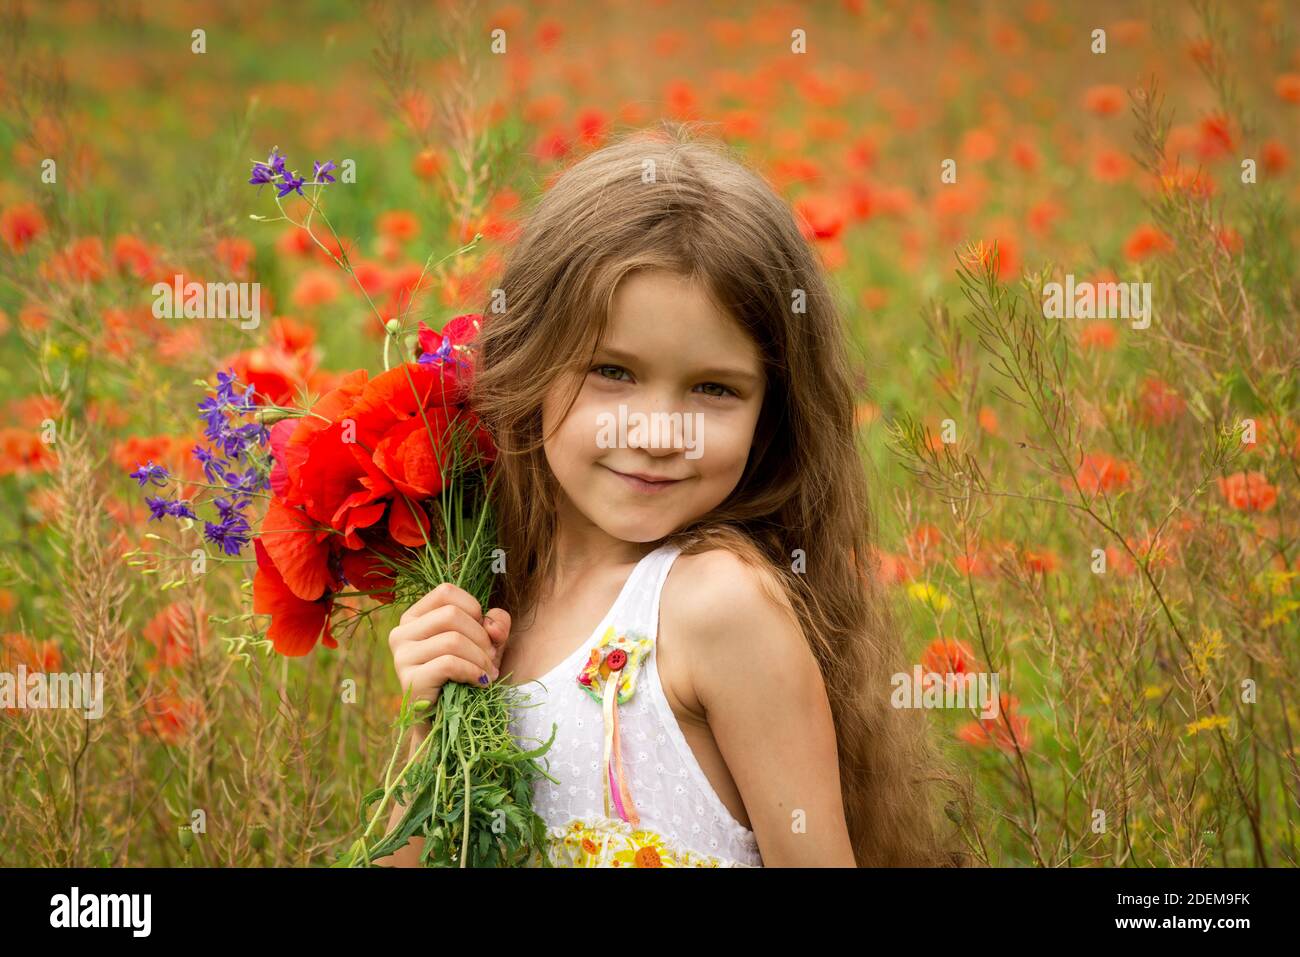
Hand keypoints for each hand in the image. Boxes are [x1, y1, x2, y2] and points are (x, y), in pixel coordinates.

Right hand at [387, 582, 511, 710]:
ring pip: (452, 640)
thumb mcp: (484, 643)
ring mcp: (401, 656)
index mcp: (414, 617)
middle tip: (492, 658)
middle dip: (481, 637)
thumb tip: (494, 624)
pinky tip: (480, 682)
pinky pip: (449, 664)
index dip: (474, 608)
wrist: (448, 721)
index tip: (485, 633)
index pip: (446, 592)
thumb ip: (495, 623)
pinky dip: (472, 671)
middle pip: (451, 615)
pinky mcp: (409, 680)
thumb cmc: (465, 675)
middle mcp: (401, 632)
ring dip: (480, 658)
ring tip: (489, 673)